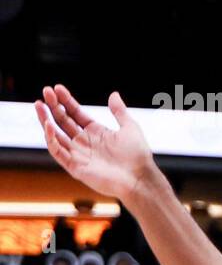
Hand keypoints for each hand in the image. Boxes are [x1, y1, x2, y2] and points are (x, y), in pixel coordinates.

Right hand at [35, 85, 155, 202]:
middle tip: (45, 91)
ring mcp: (78, 154)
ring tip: (39, 105)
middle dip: (53, 106)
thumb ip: (119, 111)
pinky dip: (51, 139)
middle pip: (63, 121)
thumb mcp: (130, 128)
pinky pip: (58, 152)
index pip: (75, 113)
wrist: (139, 177)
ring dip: (45, 120)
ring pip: (55, 135)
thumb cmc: (138, 155)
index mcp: (96, 132)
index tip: (57, 88)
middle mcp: (84, 142)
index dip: (66, 101)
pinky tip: (49, 125)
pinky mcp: (75, 167)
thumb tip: (113, 94)